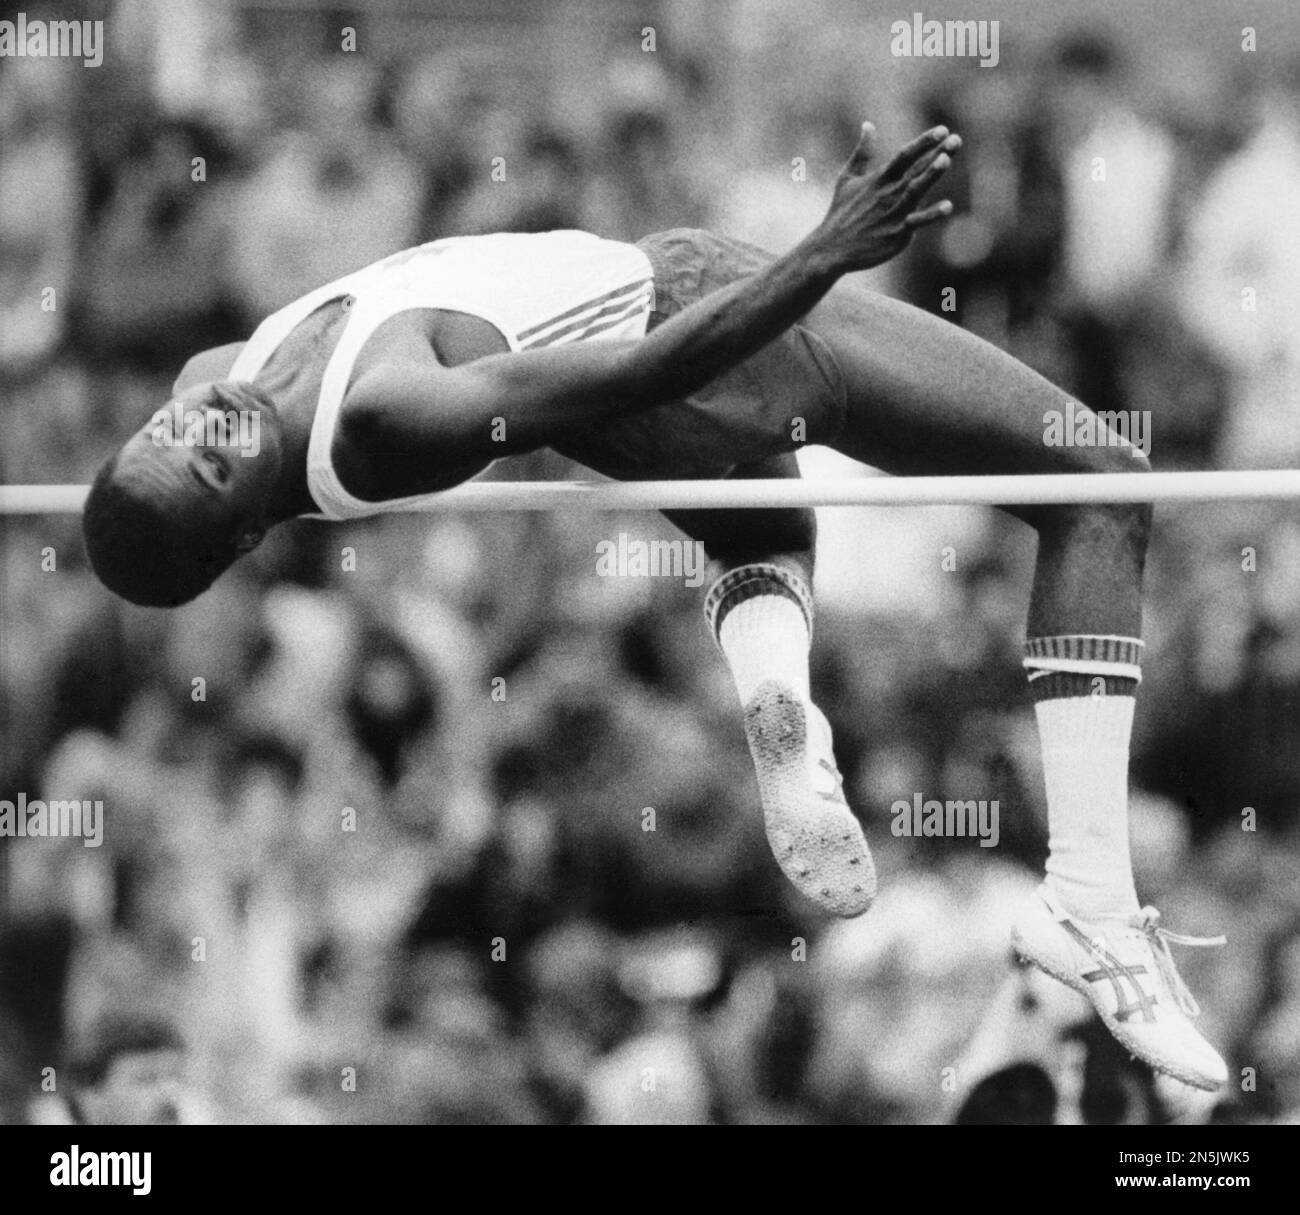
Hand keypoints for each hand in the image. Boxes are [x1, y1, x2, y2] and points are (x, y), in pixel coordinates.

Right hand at [812, 122, 959, 271]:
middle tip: (956, 139)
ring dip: (931, 175)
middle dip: (937, 153)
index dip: (924, 142)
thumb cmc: (840, 213)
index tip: (943, 130)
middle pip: (916, 169)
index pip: (905, 155)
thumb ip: (861, 152)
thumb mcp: (847, 178)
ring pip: (916, 190)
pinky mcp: (896, 233)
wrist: (831, 249)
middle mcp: (889, 193)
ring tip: (945, 159)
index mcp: (880, 179)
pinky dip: (931, 215)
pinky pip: (916, 222)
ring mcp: (893, 213)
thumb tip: (868, 125)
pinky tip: (947, 206)